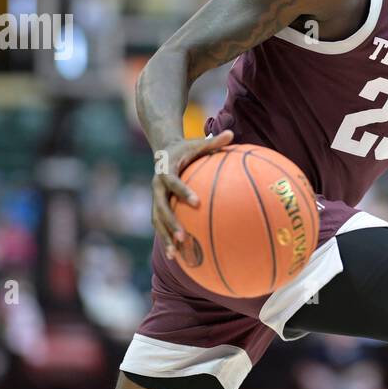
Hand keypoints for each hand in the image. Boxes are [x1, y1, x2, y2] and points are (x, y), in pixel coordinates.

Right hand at [150, 130, 233, 259]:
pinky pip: (161, 225)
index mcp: (166, 171)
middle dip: (171, 223)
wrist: (163, 151)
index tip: (196, 203)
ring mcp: (156, 199)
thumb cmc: (186, 148)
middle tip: (183, 236)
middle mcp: (157, 187)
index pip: (173, 183)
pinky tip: (177, 255)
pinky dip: (167, 239)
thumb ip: (214, 141)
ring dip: (165, 237)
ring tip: (174, 254)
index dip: (183, 192)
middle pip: (161, 208)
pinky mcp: (158, 207)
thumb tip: (231, 133)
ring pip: (157, 221)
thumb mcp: (198, 143)